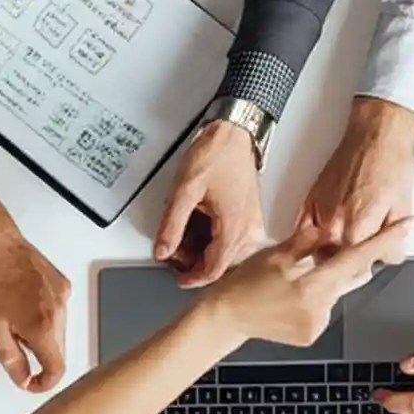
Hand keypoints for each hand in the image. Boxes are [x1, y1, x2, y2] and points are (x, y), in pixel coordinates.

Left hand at [0, 230, 69, 392]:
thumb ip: (12, 360)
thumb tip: (23, 378)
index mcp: (42, 328)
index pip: (57, 368)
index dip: (46, 382)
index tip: (36, 382)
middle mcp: (59, 312)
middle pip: (58, 349)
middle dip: (38, 352)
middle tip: (14, 338)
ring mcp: (64, 296)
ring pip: (59, 329)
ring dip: (41, 331)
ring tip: (16, 313)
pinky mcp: (63, 284)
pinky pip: (59, 310)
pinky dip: (45, 313)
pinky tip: (25, 300)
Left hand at [155, 121, 264, 287]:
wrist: (234, 134)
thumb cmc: (216, 155)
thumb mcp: (184, 190)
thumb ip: (171, 224)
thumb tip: (162, 250)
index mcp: (234, 228)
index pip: (214, 270)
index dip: (193, 278)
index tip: (178, 278)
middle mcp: (248, 230)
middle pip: (222, 264)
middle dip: (196, 262)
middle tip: (176, 248)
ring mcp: (251, 224)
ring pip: (228, 253)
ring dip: (205, 251)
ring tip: (185, 234)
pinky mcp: (250, 217)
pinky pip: (234, 240)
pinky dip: (215, 240)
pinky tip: (200, 227)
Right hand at [193, 219, 413, 347]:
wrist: (227, 317)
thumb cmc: (244, 285)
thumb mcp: (275, 254)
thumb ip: (308, 241)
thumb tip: (329, 229)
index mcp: (312, 287)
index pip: (358, 258)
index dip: (385, 241)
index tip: (409, 227)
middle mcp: (320, 309)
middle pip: (351, 276)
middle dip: (348, 260)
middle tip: (330, 247)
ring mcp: (318, 325)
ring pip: (337, 291)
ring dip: (328, 278)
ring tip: (294, 277)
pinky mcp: (312, 334)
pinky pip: (325, 307)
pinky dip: (318, 295)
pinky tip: (293, 295)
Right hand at [298, 97, 413, 255]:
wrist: (376, 136)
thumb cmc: (390, 165)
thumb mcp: (403, 209)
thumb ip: (395, 242)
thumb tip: (388, 260)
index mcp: (358, 228)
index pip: (354, 269)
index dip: (363, 271)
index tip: (368, 267)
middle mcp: (334, 223)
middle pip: (331, 265)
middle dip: (343, 267)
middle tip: (355, 262)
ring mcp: (318, 212)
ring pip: (313, 251)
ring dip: (324, 256)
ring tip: (339, 250)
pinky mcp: (309, 200)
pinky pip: (300, 231)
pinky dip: (308, 239)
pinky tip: (319, 239)